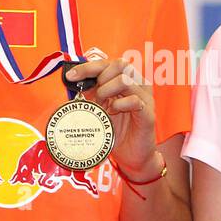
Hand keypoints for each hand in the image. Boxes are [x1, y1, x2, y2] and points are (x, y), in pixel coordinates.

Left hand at [65, 56, 157, 177]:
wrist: (131, 157)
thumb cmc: (116, 131)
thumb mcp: (99, 109)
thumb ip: (91, 94)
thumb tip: (73, 82)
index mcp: (127, 80)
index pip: (109, 62)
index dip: (88, 67)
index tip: (71, 76)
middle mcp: (139, 85)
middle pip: (121, 64)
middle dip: (101, 78)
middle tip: (95, 97)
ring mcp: (145, 99)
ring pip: (125, 80)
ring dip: (107, 91)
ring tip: (103, 107)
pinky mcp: (148, 114)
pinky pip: (134, 101)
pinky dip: (119, 105)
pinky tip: (113, 114)